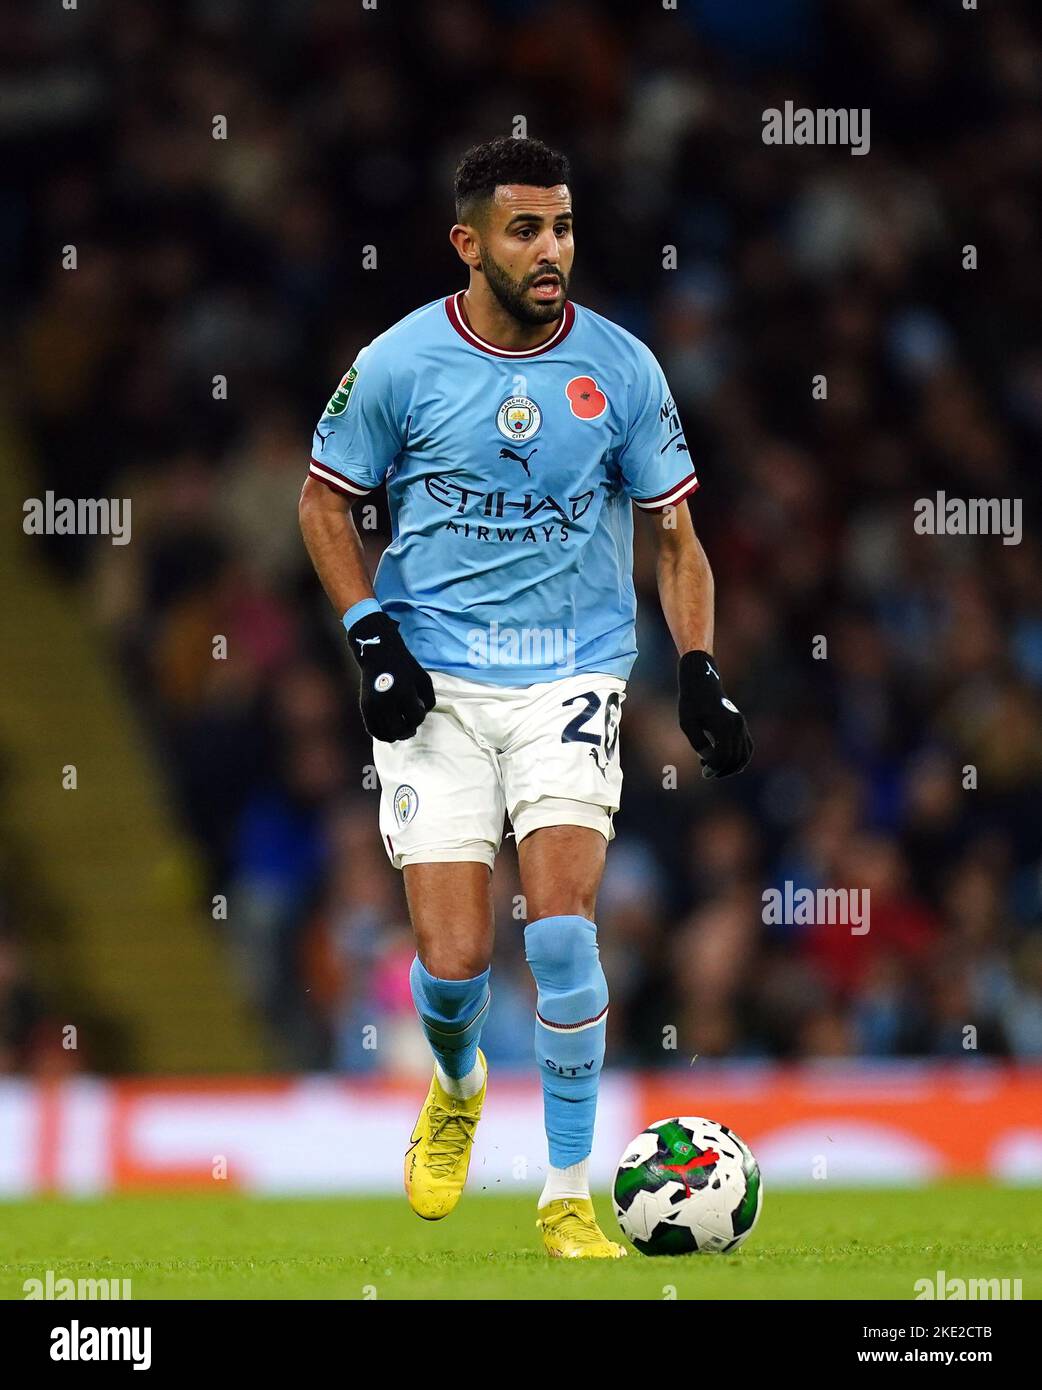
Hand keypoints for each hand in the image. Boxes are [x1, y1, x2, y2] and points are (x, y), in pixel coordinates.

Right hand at [346, 610, 434, 741]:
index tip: (418, 707)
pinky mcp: (364, 707)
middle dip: (409, 730)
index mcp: (403, 692)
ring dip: (397, 735)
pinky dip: (383, 735)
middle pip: (399, 730)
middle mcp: (386, 702)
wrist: (379, 654)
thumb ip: (429, 700)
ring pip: (386, 734)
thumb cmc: (405, 667)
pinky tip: (391, 732)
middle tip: (412, 726)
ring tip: (402, 730)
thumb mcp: (424, 679)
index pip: (415, 718)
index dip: (420, 715)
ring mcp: (373, 706)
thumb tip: (421, 717)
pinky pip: (373, 730)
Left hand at [677, 650, 752, 777]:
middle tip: (706, 772)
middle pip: (736, 758)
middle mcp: (737, 726)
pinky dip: (739, 759)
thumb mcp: (687, 723)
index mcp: (724, 725)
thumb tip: (708, 760)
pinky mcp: (742, 726)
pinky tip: (723, 761)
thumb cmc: (691, 703)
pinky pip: (747, 748)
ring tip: (714, 768)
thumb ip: (698, 743)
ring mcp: (742, 726)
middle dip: (722, 770)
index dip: (715, 768)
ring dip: (732, 766)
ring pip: (745, 755)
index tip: (704, 773)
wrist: (702, 683)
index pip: (724, 755)